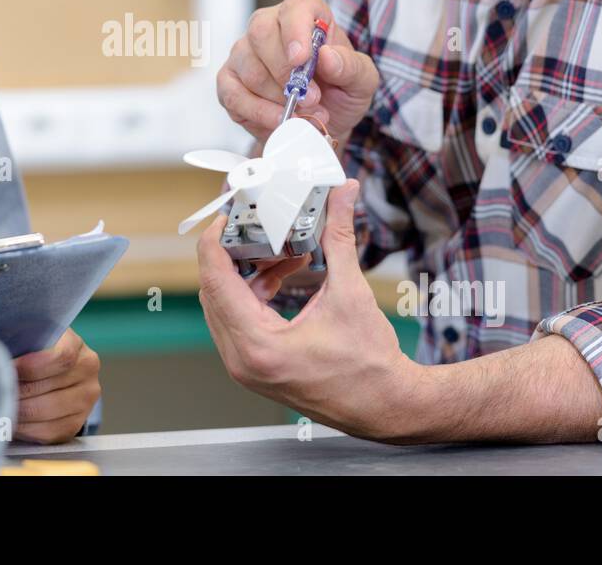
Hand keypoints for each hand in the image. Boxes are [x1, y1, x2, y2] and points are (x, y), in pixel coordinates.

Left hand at [11, 328, 101, 443]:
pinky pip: (48, 432)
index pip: (60, 357)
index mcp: (76, 346)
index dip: (30, 366)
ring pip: (45, 412)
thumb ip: (19, 343)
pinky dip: (25, 429)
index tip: (7, 368)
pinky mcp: (76, 423)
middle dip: (16, 391)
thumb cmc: (38, 352)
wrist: (57, 371)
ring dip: (18, 411)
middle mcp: (86, 372)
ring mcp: (85, 400)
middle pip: (47, 387)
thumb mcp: (33, 338)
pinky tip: (12, 421)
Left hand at [196, 180, 419, 439]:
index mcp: (258, 345)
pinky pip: (239, 320)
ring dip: (247, 272)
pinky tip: (284, 272)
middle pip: (214, 291)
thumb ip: (339, 238)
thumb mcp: (351, 293)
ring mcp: (245, 367)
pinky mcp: (255, 367)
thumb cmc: (371, 365)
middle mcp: (242, 360)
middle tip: (255, 223)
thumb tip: (341, 196)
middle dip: (234, 252)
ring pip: (225, 305)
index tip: (228, 214)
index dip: (216, 240)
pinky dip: (255, 292)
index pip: (215, 280)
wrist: (387, 406)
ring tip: (282, 248)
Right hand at [217, 0, 379, 145]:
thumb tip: (327, 56)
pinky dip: (258, 112)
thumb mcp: (362, 81)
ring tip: (304, 114)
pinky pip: (233, 94)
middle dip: (285, 72)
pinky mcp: (229, 82)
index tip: (302, 58)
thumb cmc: (339, 92)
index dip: (296, 30)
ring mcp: (244, 54)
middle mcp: (269, 27)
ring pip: (249, 68)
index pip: (295, 7)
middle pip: (261, 33)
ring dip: (277, 98)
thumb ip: (351, 66)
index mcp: (305, 15)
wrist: (320, 124)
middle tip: (311, 98)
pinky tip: (280, 120)